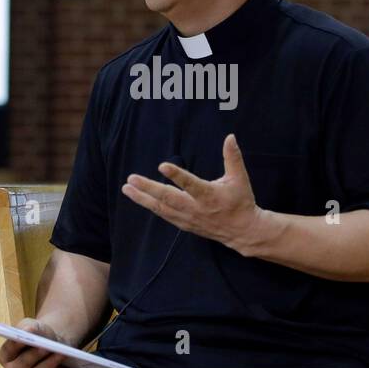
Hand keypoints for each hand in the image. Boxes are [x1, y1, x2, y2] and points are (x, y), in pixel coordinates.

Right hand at [0, 318, 69, 367]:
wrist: (53, 343)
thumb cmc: (38, 334)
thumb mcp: (31, 326)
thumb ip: (28, 327)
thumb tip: (29, 330)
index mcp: (6, 356)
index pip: (8, 351)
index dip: (16, 344)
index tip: (25, 336)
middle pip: (22, 365)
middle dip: (35, 355)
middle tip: (45, 347)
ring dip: (50, 364)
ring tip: (61, 353)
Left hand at [121, 133, 267, 254]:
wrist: (242, 231)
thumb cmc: (240, 201)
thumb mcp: (239, 178)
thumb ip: (233, 157)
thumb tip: (230, 136)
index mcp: (209, 195)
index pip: (191, 184)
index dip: (177, 176)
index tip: (162, 166)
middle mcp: (196, 208)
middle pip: (168, 198)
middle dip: (148, 189)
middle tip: (131, 179)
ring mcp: (188, 218)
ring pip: (161, 208)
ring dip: (143, 198)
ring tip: (127, 188)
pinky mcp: (185, 224)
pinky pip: (164, 215)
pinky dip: (151, 206)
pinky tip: (139, 198)